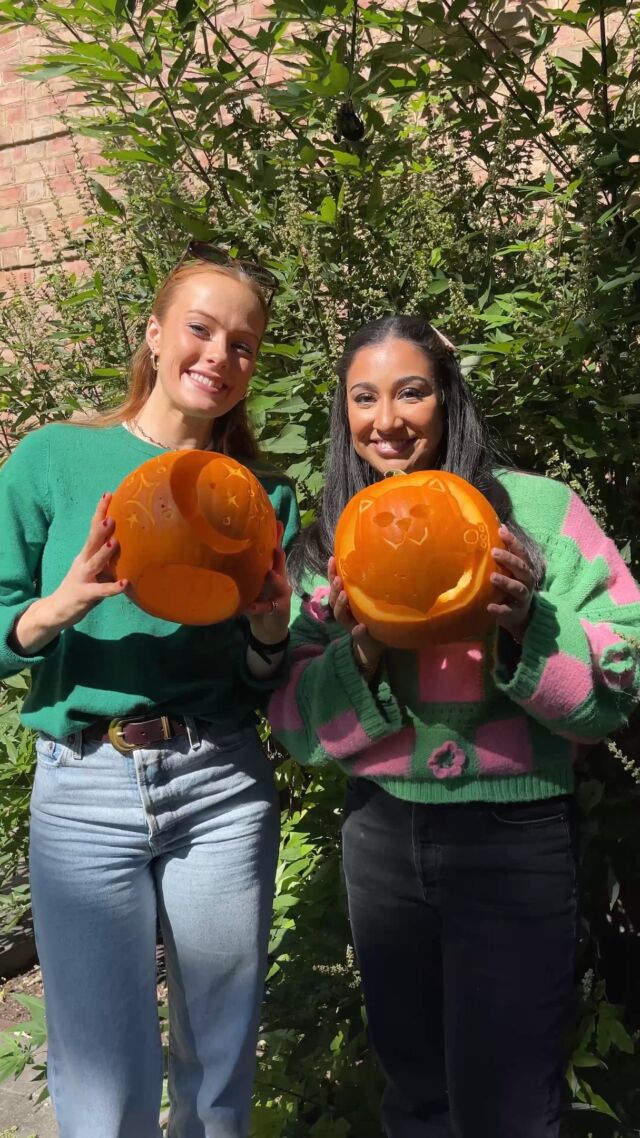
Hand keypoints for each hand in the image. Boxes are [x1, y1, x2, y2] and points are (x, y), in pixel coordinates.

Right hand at [11, 494, 127, 654]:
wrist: (55, 610)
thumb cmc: (82, 587)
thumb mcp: (95, 569)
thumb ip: (109, 558)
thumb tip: (134, 544)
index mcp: (86, 554)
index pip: (93, 529)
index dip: (100, 512)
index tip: (108, 494)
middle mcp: (83, 562)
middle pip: (91, 541)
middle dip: (100, 528)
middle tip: (112, 516)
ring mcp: (82, 578)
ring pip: (94, 563)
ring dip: (104, 553)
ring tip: (115, 542)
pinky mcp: (84, 595)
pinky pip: (101, 591)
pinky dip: (113, 587)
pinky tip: (125, 584)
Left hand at [246, 523, 290, 644]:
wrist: (268, 628)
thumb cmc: (258, 600)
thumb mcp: (251, 583)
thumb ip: (243, 569)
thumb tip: (223, 550)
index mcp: (270, 569)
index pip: (272, 550)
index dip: (275, 536)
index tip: (275, 521)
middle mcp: (278, 579)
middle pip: (280, 563)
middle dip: (279, 554)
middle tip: (276, 545)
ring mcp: (281, 594)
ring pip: (280, 585)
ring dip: (275, 579)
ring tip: (269, 573)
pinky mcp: (279, 609)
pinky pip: (268, 608)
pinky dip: (258, 607)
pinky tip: (250, 606)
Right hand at [328, 556, 383, 678]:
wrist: (374, 644)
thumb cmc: (372, 617)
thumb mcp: (368, 600)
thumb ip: (367, 586)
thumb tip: (373, 560)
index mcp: (345, 602)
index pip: (335, 585)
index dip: (331, 573)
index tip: (331, 559)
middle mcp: (344, 613)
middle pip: (333, 600)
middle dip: (334, 589)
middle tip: (338, 579)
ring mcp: (351, 625)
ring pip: (340, 615)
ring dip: (340, 605)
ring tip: (344, 595)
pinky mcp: (360, 637)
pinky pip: (358, 634)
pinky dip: (358, 631)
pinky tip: (361, 626)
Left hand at [487, 525, 535, 642]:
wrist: (520, 616)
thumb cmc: (512, 586)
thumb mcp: (511, 571)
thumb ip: (506, 555)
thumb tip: (497, 528)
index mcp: (525, 569)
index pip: (521, 553)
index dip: (513, 541)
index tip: (501, 530)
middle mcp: (526, 582)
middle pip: (521, 569)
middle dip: (509, 560)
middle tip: (494, 552)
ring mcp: (522, 598)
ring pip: (517, 588)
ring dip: (506, 582)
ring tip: (492, 577)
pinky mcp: (514, 613)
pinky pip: (508, 610)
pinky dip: (499, 609)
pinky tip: (489, 606)